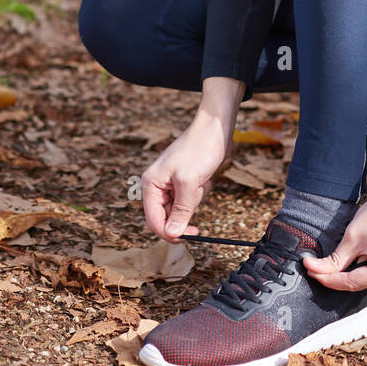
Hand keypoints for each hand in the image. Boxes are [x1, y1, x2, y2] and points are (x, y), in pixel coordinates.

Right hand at [141, 109, 232, 241]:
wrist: (215, 128)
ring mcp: (171, 184)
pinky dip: (199, 194)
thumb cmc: (199, 149)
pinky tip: (204, 179)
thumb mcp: (188, 182)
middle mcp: (158, 186)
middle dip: (185, 213)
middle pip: (167, 217)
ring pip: (181, 210)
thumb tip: (172, 234)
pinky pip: (191, 200)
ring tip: (200, 182)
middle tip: (199, 206)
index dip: (169, 232)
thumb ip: (180, 210)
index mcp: (151, 184)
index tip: (189, 237)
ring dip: (194, 201)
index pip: (154, 220)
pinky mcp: (185, 182)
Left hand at [301, 143, 366, 291]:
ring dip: (357, 270)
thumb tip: (314, 269)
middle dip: (341, 274)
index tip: (310, 270)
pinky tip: (362, 256)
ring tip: (339, 261)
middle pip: (363, 282)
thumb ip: (334, 259)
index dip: (328, 278)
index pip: (351, 283)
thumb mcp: (354, 236)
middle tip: (318, 267)